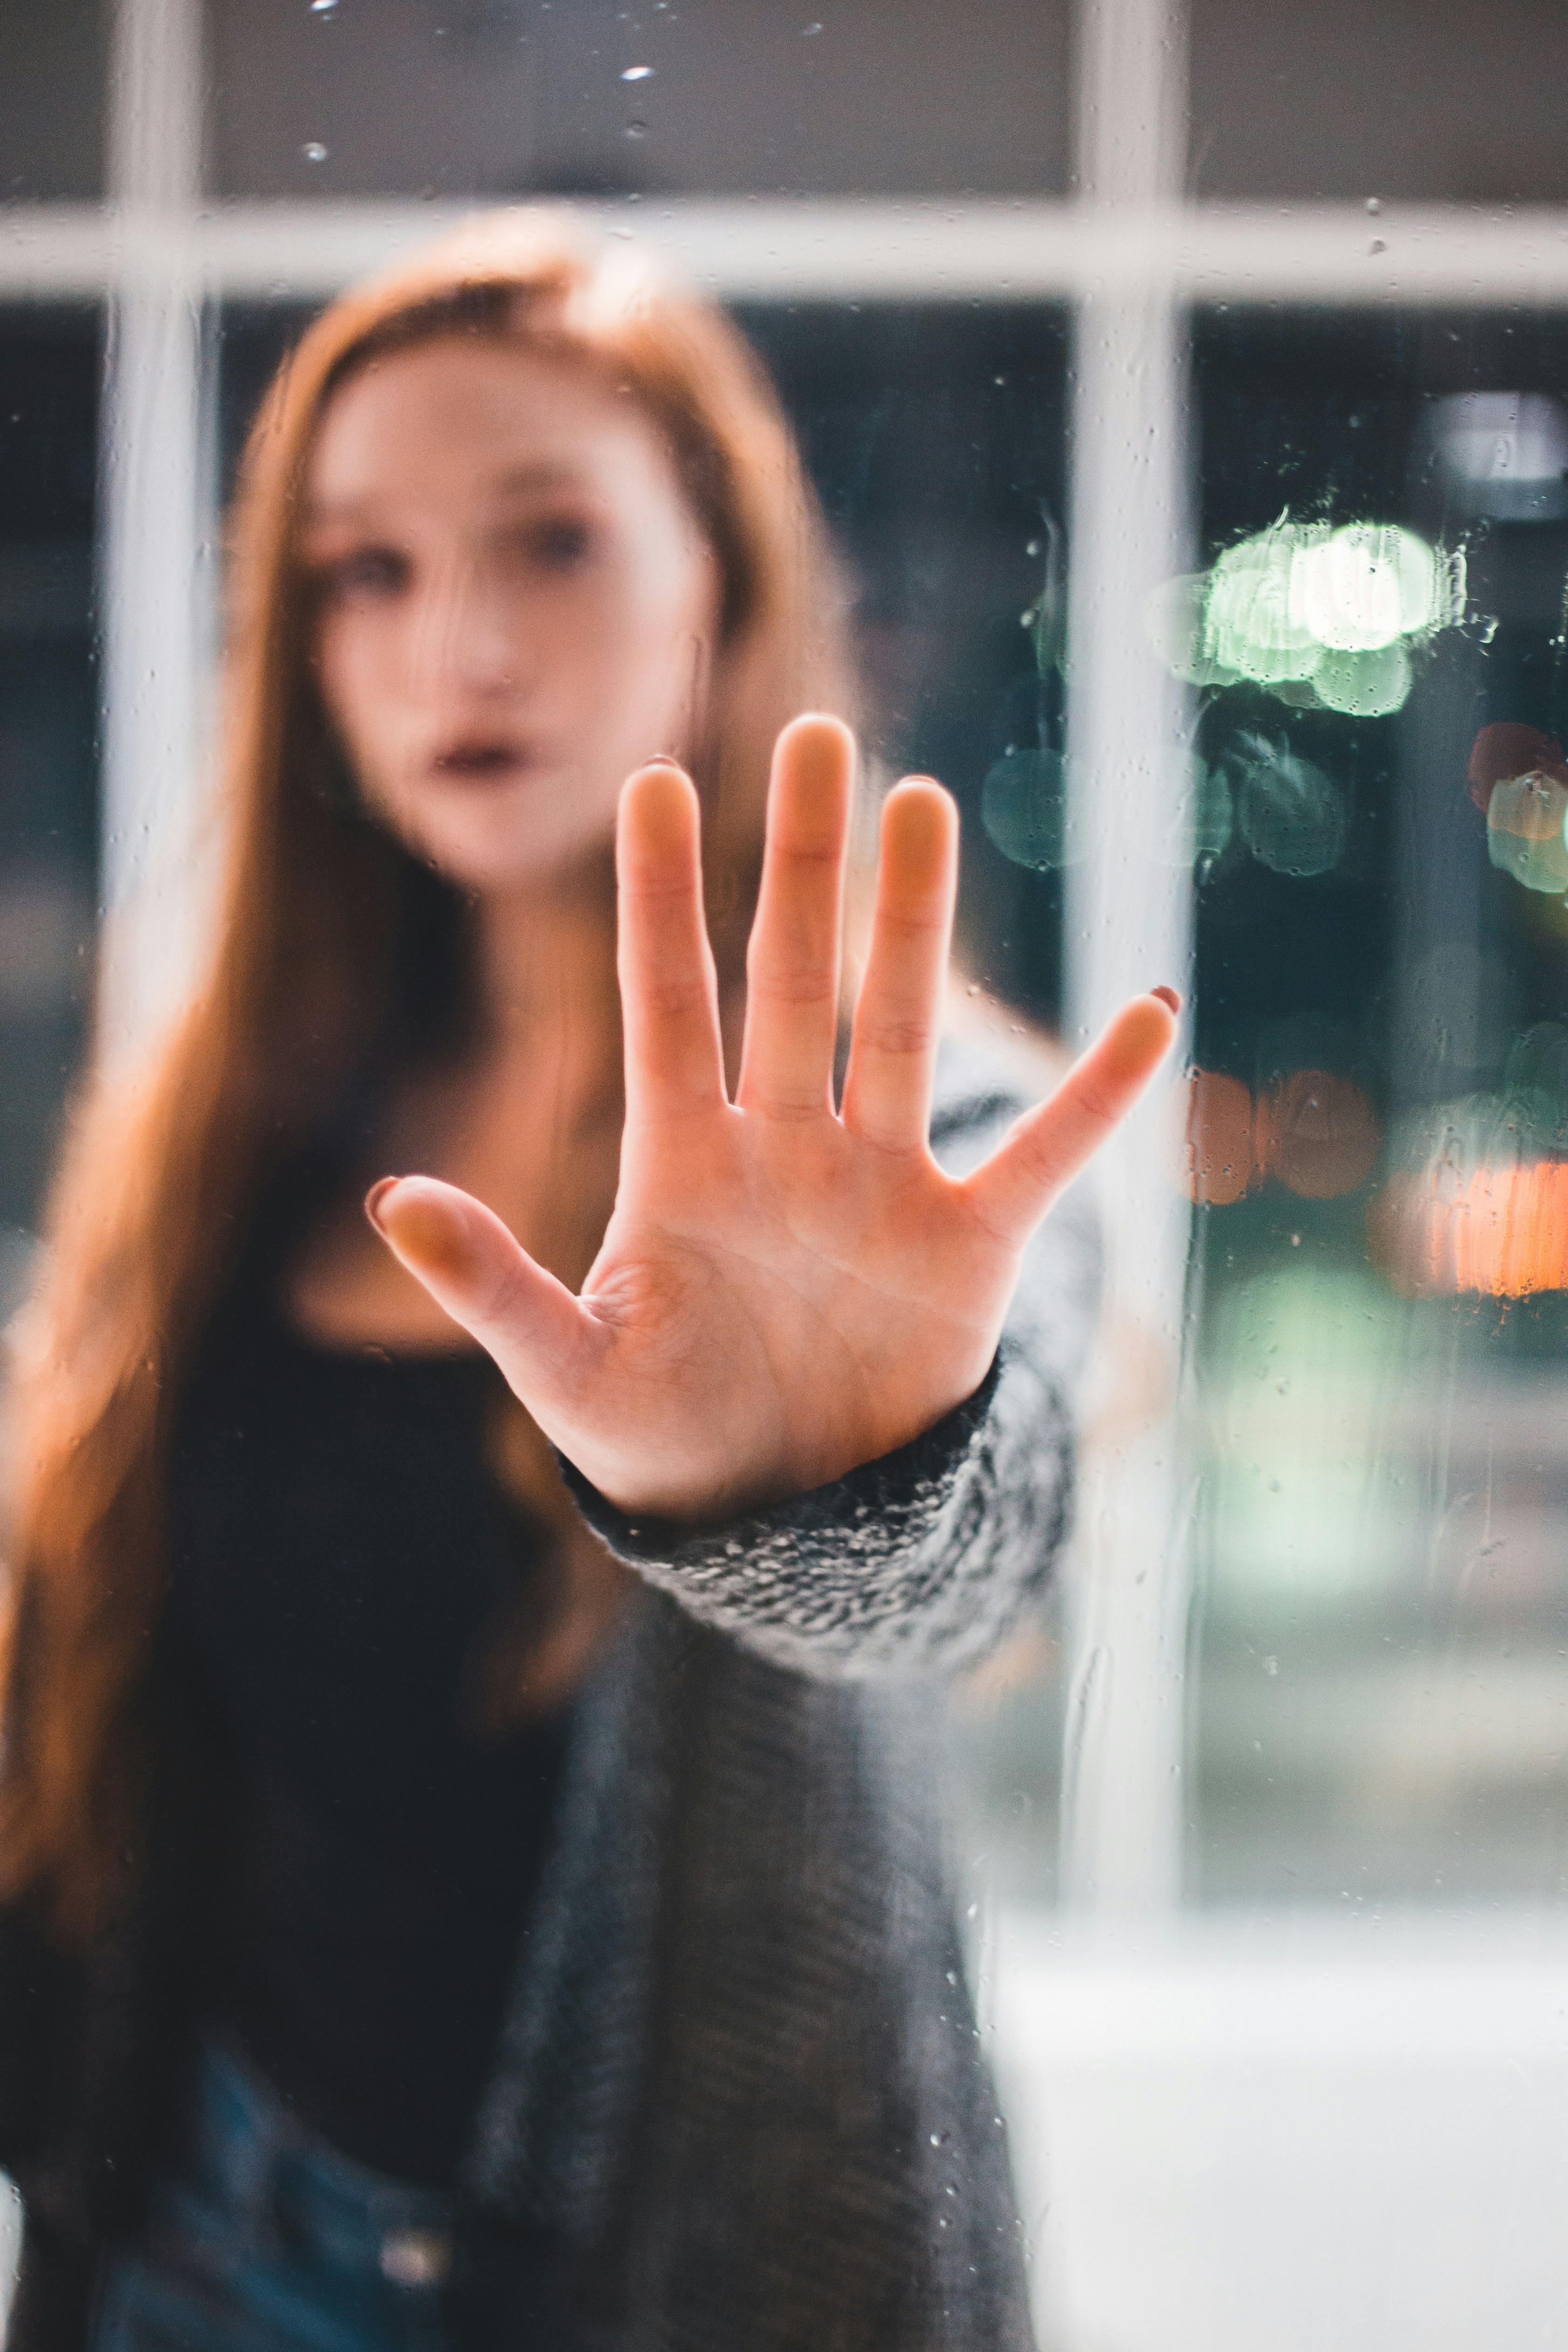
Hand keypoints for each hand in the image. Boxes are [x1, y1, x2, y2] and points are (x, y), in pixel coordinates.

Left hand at [367, 716, 1176, 1521]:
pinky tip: (1148, 1013)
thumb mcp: (566, 1372)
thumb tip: (389, 1204)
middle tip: (816, 735)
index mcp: (682, 1164)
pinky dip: (1097, 1096)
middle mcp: (784, 1148)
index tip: (653, 781)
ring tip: (925, 804)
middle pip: (796, 980)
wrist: (780, 1520)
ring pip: (899, 1029)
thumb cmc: (659, 1437)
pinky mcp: (968, 1247)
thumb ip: (488, 1289)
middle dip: (804, 863)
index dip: (662, 898)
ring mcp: (881, 1186)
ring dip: (916, 925)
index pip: (668, 1003)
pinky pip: (1045, 1155)